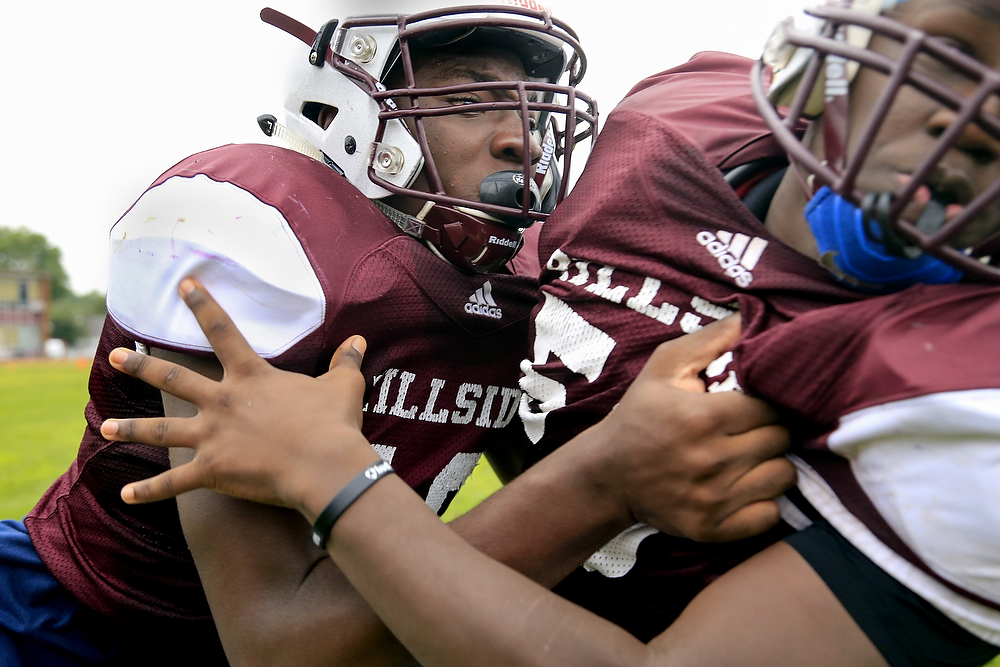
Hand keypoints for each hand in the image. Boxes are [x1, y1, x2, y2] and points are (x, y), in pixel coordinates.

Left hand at [103, 278, 379, 517]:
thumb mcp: (343, 386)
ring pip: (162, 431)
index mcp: (252, 377)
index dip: (203, 306)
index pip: (223, 332)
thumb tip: (359, 340)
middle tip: (115, 357)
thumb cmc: (334, 424)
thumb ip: (346, 361)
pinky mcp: (212, 471)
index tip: (184, 285)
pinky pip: (174, 483)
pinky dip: (149, 491)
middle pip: (174, 381)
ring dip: (131, 429)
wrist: (325, 466)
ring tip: (104, 426)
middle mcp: (223, 402)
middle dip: (141, 368)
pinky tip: (125, 496)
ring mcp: (213, 437)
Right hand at [585, 315, 794, 541]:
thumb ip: (710, 341)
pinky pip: (768, 516)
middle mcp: (711, 459)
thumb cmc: (640, 415)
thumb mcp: (664, 367)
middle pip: (781, 441)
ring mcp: (712, 498)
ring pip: (782, 478)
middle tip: (751, 430)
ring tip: (751, 458)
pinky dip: (763, 503)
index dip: (767, 404)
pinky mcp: (711, 528)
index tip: (752, 406)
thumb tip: (751, 318)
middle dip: (771, 432)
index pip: (771, 408)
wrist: (606, 474)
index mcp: (703, 416)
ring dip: (772, 465)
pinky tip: (744, 488)